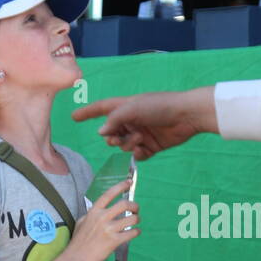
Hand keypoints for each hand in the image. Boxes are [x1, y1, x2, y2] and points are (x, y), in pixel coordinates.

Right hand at [65, 178, 138, 260]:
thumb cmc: (78, 241)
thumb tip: (99, 210)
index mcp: (94, 211)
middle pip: (124, 204)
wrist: (76, 258)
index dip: (120, 186)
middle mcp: (102, 218)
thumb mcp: (81, 222)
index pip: (109, 194)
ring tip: (135, 222)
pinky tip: (135, 232)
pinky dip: (137, 231)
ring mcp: (109, 229)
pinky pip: (132, 233)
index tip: (129, 182)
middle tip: (136, 209)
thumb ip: (91, 215)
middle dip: (134, 205)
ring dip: (137, 219)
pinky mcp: (114, 241)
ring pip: (132, 219)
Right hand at [70, 87, 216, 160]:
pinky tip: (144, 149)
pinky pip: (138, 155)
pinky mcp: (153, 145)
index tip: (73, 117)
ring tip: (138, 139)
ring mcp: (142, 133)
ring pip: (124, 145)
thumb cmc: (160, 106)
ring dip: (127, 145)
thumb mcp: (133, 108)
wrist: (186, 116)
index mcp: (126, 107)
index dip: (87, 112)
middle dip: (112, 138)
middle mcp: (132, 120)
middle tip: (117, 139)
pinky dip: (138, 154)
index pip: (101, 108)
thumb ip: (114, 119)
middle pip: (111, 133)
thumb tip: (101, 132)